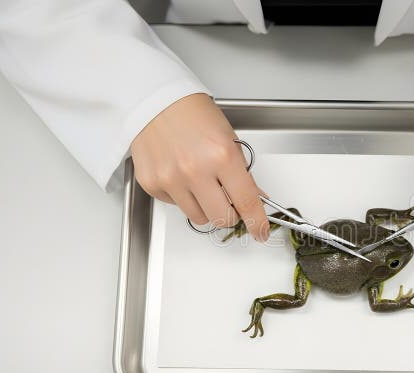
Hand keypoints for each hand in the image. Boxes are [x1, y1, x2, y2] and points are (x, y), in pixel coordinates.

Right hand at [130, 93, 268, 240]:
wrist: (155, 101)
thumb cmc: (193, 114)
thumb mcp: (229, 139)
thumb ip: (243, 173)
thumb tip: (256, 199)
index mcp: (222, 156)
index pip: (247, 203)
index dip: (258, 223)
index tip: (261, 231)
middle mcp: (195, 171)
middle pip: (222, 219)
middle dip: (230, 214)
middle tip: (228, 201)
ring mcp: (171, 179)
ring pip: (199, 218)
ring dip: (206, 207)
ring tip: (201, 183)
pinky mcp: (152, 184)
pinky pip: (176, 206)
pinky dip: (183, 197)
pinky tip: (181, 175)